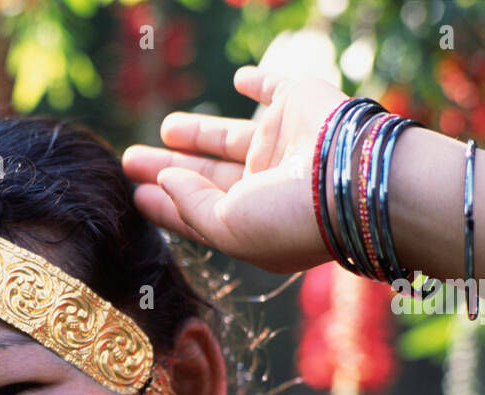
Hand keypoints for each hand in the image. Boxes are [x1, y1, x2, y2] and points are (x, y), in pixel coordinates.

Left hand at [122, 65, 348, 273]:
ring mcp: (285, 145)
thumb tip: (164, 181)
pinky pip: (275, 88)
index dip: (166, 205)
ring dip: (199, 132)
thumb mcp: (226, 226)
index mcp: (255, 223)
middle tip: (131, 160)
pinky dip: (259, 82)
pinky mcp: (301, 105)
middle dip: (169, 168)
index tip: (135, 196)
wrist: (353, 174)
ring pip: (231, 136)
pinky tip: (240, 79)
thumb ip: (190, 207)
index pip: (200, 213)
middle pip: (208, 175)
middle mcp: (270, 186)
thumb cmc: (288, 216)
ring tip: (166, 128)